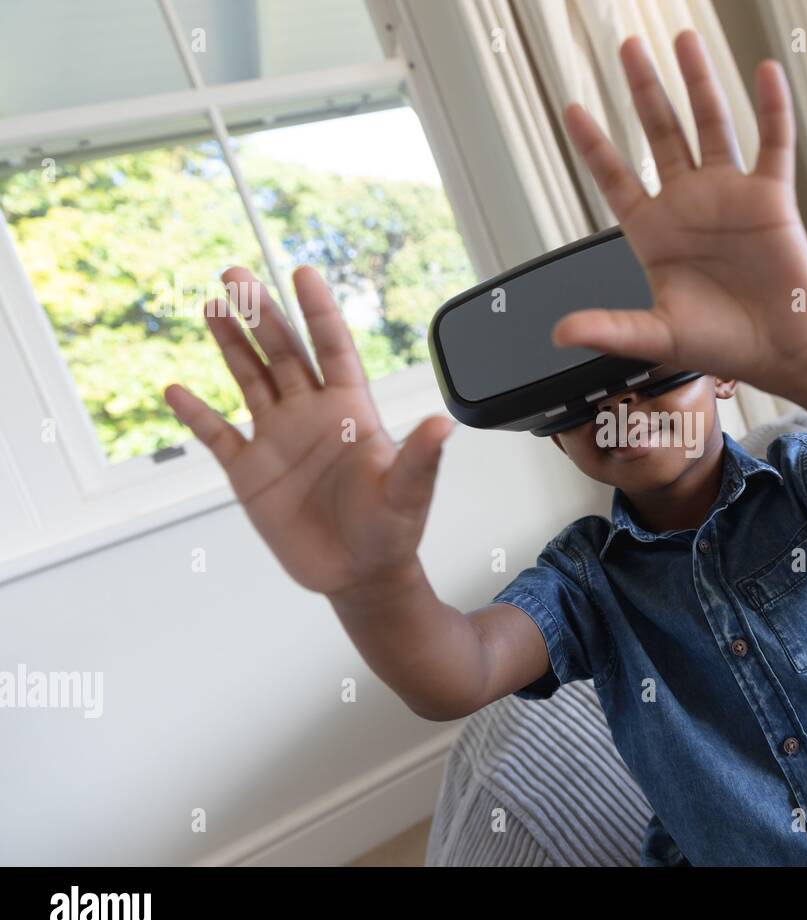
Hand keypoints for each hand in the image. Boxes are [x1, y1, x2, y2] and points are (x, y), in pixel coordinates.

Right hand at [164, 266, 453, 596]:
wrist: (359, 574)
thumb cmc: (390, 530)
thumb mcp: (407, 493)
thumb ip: (420, 457)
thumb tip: (445, 424)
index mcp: (351, 411)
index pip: (333, 349)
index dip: (318, 312)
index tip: (303, 273)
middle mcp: (312, 415)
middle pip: (283, 352)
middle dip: (261, 313)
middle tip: (236, 274)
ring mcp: (279, 439)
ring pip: (250, 379)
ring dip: (230, 344)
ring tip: (212, 306)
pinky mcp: (252, 471)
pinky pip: (217, 435)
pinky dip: (196, 414)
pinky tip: (177, 390)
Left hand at [554, 31, 806, 395]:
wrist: (781, 352)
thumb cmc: (722, 343)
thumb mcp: (657, 337)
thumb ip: (610, 328)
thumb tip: (561, 333)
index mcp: (655, 232)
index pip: (616, 178)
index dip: (595, 145)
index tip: (572, 110)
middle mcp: (689, 204)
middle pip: (660, 133)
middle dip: (643, 90)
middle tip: (627, 47)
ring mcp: (730, 196)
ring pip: (711, 125)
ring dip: (698, 82)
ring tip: (683, 39)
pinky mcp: (771, 199)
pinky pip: (772, 143)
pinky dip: (772, 109)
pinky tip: (765, 73)